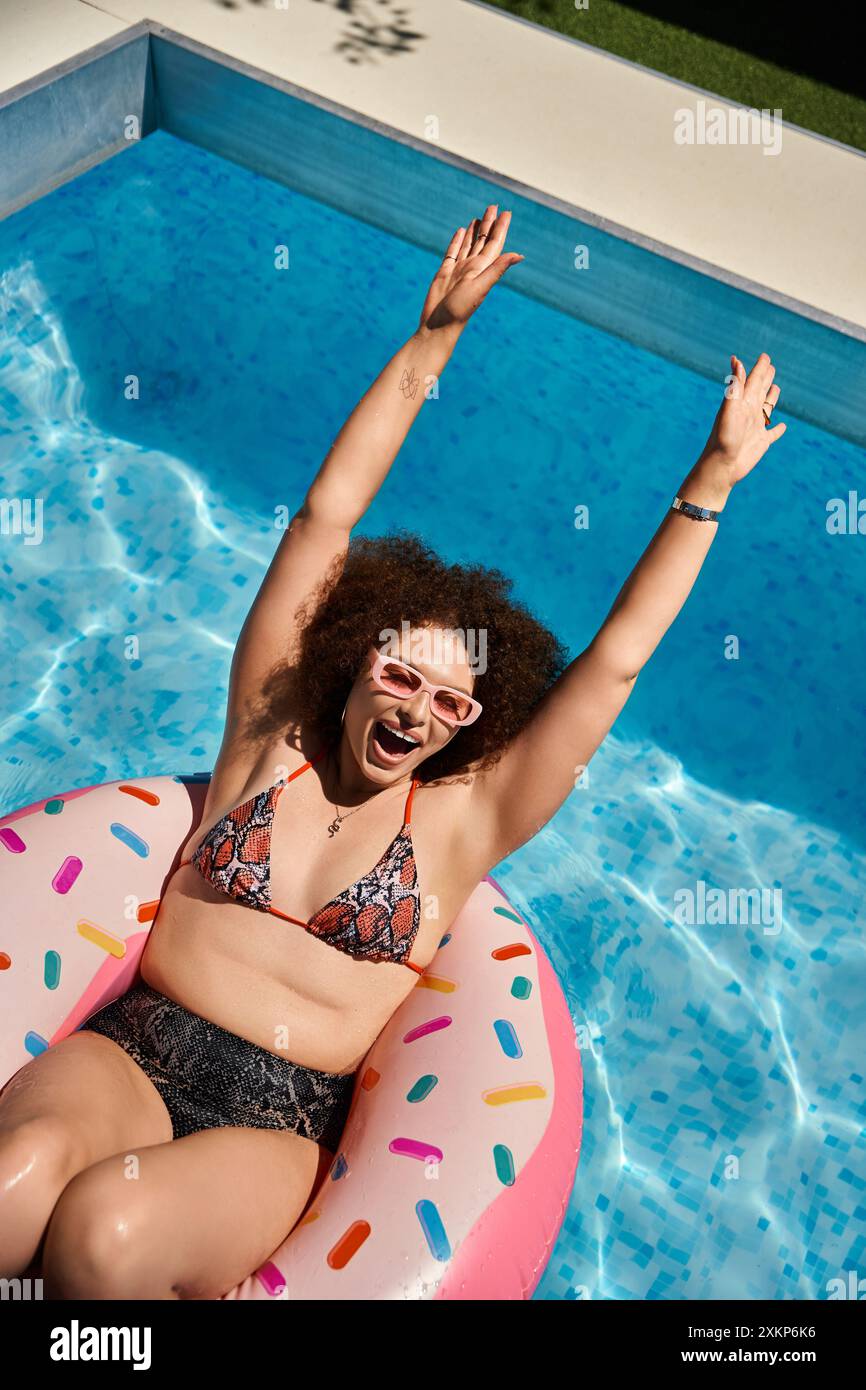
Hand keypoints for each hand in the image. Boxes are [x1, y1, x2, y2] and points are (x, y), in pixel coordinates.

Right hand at [418, 205, 523, 333]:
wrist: (439, 325)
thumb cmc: (460, 310)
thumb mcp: (481, 287)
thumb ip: (498, 269)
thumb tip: (519, 255)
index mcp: (483, 269)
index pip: (495, 243)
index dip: (501, 227)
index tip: (506, 212)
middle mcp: (472, 267)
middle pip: (483, 240)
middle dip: (489, 223)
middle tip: (494, 206)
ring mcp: (458, 269)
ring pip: (469, 244)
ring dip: (475, 230)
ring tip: (480, 216)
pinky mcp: (445, 272)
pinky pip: (453, 251)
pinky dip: (458, 240)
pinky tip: (462, 230)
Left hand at [698, 352, 786, 485]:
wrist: (721, 467)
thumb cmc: (723, 438)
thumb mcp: (729, 409)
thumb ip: (735, 386)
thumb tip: (737, 360)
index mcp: (742, 403)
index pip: (753, 381)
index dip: (760, 368)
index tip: (765, 356)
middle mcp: (749, 413)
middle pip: (760, 390)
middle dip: (765, 378)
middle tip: (770, 365)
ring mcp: (756, 427)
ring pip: (766, 408)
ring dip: (771, 398)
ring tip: (775, 388)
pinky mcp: (762, 443)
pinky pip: (773, 434)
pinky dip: (778, 430)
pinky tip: (782, 427)